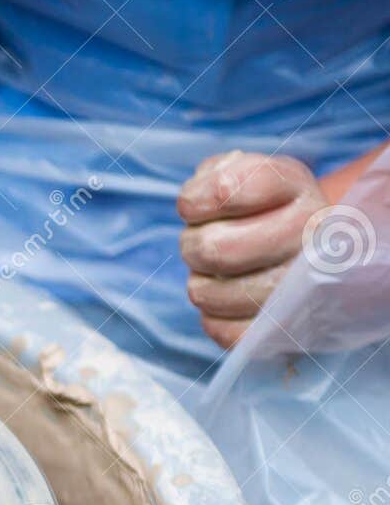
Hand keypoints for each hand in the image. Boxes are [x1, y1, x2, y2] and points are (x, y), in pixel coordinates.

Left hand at [177, 151, 327, 347]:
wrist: (312, 253)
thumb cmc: (262, 211)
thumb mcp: (245, 175)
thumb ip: (218, 174)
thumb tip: (208, 194)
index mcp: (297, 187)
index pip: (225, 190)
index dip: (196, 201)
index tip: (202, 205)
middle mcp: (310, 234)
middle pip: (212, 249)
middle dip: (193, 245)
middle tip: (204, 243)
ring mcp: (303, 287)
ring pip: (209, 294)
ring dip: (201, 283)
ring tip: (221, 272)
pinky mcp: (287, 330)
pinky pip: (222, 330)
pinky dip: (213, 316)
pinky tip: (231, 298)